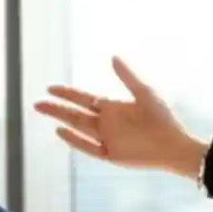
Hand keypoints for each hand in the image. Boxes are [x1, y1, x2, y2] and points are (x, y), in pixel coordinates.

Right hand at [34, 56, 207, 176]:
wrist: (174, 145)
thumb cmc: (163, 118)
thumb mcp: (145, 92)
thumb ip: (127, 76)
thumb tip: (113, 56)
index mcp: (115, 108)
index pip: (85, 99)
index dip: (68, 94)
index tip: (51, 88)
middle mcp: (108, 123)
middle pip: (77, 114)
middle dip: (57, 108)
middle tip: (38, 102)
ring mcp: (107, 139)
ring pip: (78, 128)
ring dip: (61, 119)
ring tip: (43, 110)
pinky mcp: (110, 155)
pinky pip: (88, 147)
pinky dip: (74, 140)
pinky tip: (61, 130)